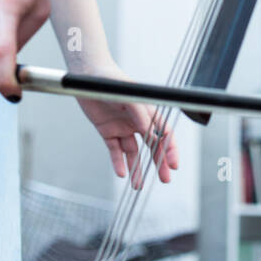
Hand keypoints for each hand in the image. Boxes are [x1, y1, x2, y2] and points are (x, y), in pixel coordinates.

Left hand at [71, 56, 179, 186]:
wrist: (87, 76)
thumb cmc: (111, 80)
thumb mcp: (128, 95)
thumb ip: (140, 113)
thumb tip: (152, 133)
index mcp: (147, 110)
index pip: (164, 133)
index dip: (170, 148)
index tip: (173, 164)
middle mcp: (137, 121)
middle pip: (152, 145)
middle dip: (159, 163)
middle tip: (166, 179)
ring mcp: (123, 127)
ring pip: (133, 152)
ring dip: (137, 168)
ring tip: (138, 185)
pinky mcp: (108, 131)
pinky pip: (115, 150)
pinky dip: (118, 162)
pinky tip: (121, 174)